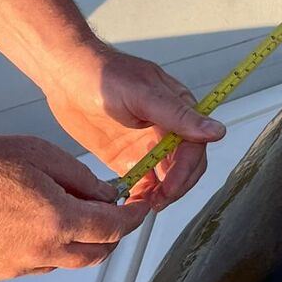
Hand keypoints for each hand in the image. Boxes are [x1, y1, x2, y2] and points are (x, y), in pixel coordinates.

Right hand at [0, 136, 148, 281]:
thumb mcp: (37, 153)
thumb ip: (78, 176)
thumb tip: (103, 193)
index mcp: (58, 221)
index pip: (114, 228)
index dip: (133, 217)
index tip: (140, 209)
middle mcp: (41, 253)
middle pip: (94, 255)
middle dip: (110, 237)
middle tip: (109, 217)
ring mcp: (14, 269)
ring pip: (60, 262)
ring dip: (71, 244)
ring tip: (56, 215)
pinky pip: (27, 266)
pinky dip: (37, 250)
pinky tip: (19, 226)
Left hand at [42, 43, 225, 210]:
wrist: (65, 76)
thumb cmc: (103, 75)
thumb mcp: (143, 94)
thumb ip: (178, 115)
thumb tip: (215, 131)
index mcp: (179, 111)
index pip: (194, 148)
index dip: (185, 171)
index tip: (170, 188)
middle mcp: (167, 131)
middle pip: (185, 167)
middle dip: (175, 187)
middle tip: (158, 201)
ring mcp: (148, 146)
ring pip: (166, 179)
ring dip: (160, 195)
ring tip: (144, 206)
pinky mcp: (128, 159)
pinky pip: (142, 183)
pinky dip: (141, 196)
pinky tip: (132, 204)